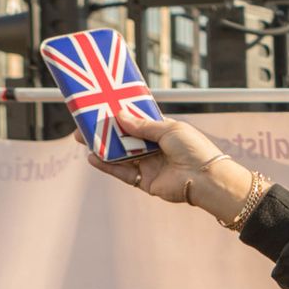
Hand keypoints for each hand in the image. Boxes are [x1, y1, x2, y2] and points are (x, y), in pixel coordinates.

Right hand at [76, 113, 255, 221]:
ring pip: (120, 154)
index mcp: (163, 132)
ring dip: (101, 147)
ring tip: (82, 138)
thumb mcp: (169, 130)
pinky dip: (107, 166)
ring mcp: (149, 164)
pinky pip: (122, 173)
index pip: (136, 121)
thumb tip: (120, 115)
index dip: (119, 114)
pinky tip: (93, 157)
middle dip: (103, 130)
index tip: (100, 106)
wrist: (207, 180)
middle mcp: (155, 148)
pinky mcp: (146, 181)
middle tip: (83, 123)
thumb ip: (143, 125)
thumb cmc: (195, 150)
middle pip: (124, 137)